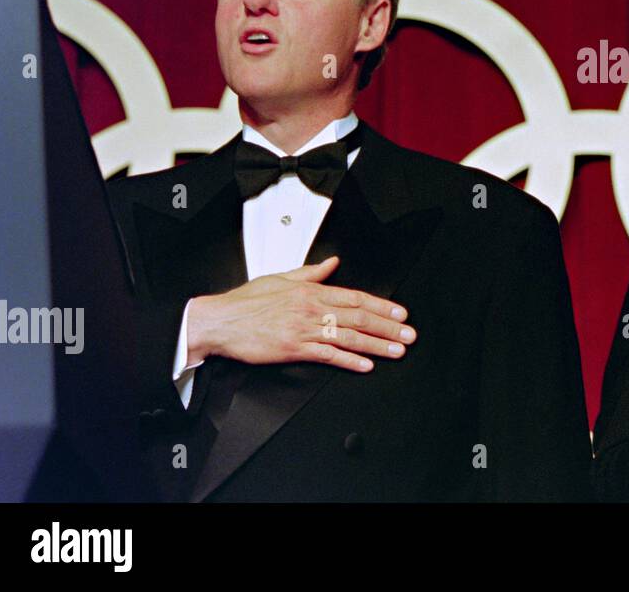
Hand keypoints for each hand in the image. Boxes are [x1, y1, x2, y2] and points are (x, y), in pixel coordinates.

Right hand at [186, 256, 414, 372]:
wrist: (219, 321)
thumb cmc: (246, 302)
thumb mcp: (280, 278)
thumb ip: (311, 272)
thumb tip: (333, 263)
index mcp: (311, 290)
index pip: (356, 298)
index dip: (382, 306)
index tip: (400, 314)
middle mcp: (312, 308)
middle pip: (359, 317)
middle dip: (388, 327)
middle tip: (409, 335)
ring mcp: (304, 329)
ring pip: (349, 336)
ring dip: (377, 345)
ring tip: (397, 350)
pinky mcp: (293, 348)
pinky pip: (327, 355)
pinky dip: (349, 360)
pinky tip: (366, 365)